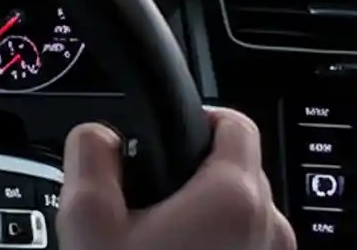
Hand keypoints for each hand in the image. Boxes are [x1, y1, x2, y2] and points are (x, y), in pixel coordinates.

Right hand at [58, 108, 294, 249]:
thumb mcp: (85, 222)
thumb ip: (90, 156)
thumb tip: (99, 137)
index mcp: (232, 197)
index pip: (231, 121)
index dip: (194, 119)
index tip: (164, 139)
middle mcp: (270, 230)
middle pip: (236, 172)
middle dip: (192, 179)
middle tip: (145, 206)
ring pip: (243, 220)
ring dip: (206, 222)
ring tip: (156, 248)